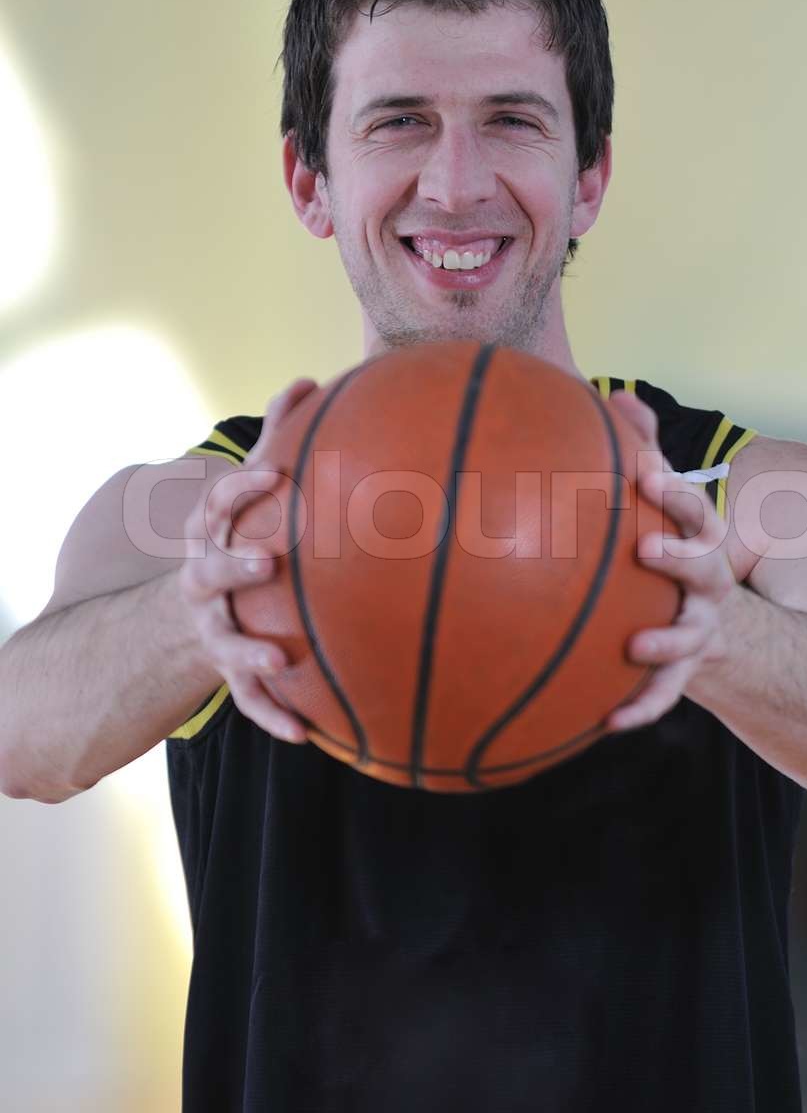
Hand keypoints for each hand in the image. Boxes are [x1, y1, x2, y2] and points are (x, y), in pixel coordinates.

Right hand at [176, 377, 318, 742]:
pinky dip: (274, 716)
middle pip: (208, 572)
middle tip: (268, 561)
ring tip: (279, 661)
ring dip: (248, 652)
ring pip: (225, 642)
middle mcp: (204, 583)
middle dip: (233, 567)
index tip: (271, 471)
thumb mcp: (249, 497)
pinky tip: (307, 735)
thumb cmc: (237, 541)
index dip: (239, 489)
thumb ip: (278, 438)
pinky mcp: (229, 673)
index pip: (216, 508)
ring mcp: (214, 630)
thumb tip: (310, 378)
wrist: (189, 618)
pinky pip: (251, 700)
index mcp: (212, 537)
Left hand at [605, 389, 740, 732]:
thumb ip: (644, 450)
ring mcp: (700, 629)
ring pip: (690, 637)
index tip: (644, 472)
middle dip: (678, 556)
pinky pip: (663, 694)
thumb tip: (618, 393)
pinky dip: (641, 709)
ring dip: (666, 640)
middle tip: (645, 547)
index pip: (693, 509)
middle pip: (704, 566)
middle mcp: (708, 583)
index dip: (673, 490)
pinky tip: (606, 724)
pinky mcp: (683, 671)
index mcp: (698, 538)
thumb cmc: (670, 546)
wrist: (713, 621)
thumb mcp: (662, 502)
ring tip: (635, 643)